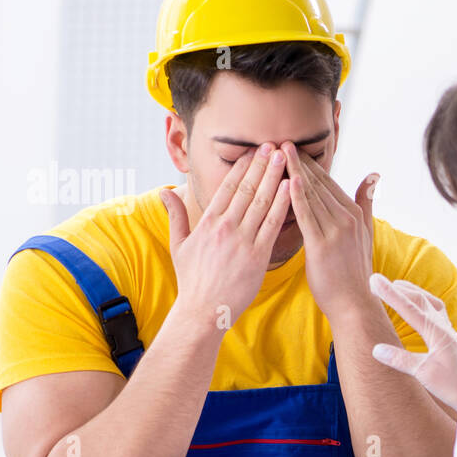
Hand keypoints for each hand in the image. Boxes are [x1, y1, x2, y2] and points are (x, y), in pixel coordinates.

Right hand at [160, 145, 289, 329]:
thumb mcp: (179, 245)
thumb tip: (165, 190)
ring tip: (285, 158)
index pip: (227, 187)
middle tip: (274, 145)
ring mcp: (241, 241)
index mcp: (207, 222)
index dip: (242, 167)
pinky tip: (291, 187)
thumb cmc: (192, 280)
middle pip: (246, 189)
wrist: (203, 311)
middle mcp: (224, 227)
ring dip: (274, 177)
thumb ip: (176, 215)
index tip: (253, 151)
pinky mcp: (257, 256)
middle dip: (261, 165)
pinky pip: (272, 224)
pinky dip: (282, 204)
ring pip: (261, 202)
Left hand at [282, 141, 377, 320]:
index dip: (310, 164)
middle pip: (318, 184)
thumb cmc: (354, 272)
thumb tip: (373, 175)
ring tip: (278, 151)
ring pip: (311, 195)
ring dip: (294, 171)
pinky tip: (287, 180)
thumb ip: (366, 203)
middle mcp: (346, 218)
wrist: (354, 303)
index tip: (294, 149)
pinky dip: (297, 196)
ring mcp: (335, 231)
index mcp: (353, 214)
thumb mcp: (366, 233)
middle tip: (281, 141)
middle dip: (299, 162)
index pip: (328, 183)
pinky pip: (307, 216)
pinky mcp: (322, 245)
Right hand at [369, 275, 456, 412]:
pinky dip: (423, 302)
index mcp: (436, 332)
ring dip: (411, 292)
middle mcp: (443, 326)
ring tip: (395, 287)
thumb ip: (401, 359)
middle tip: (375, 282)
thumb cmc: (453, 385)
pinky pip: (436, 310)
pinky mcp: (450, 336)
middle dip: (396, 289)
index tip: (374, 279)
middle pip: (418, 299)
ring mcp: (448, 329)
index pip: (408, 307)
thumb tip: (376, 348)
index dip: (389, 293)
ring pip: (428, 301)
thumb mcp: (424, 373)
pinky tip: (419, 305)